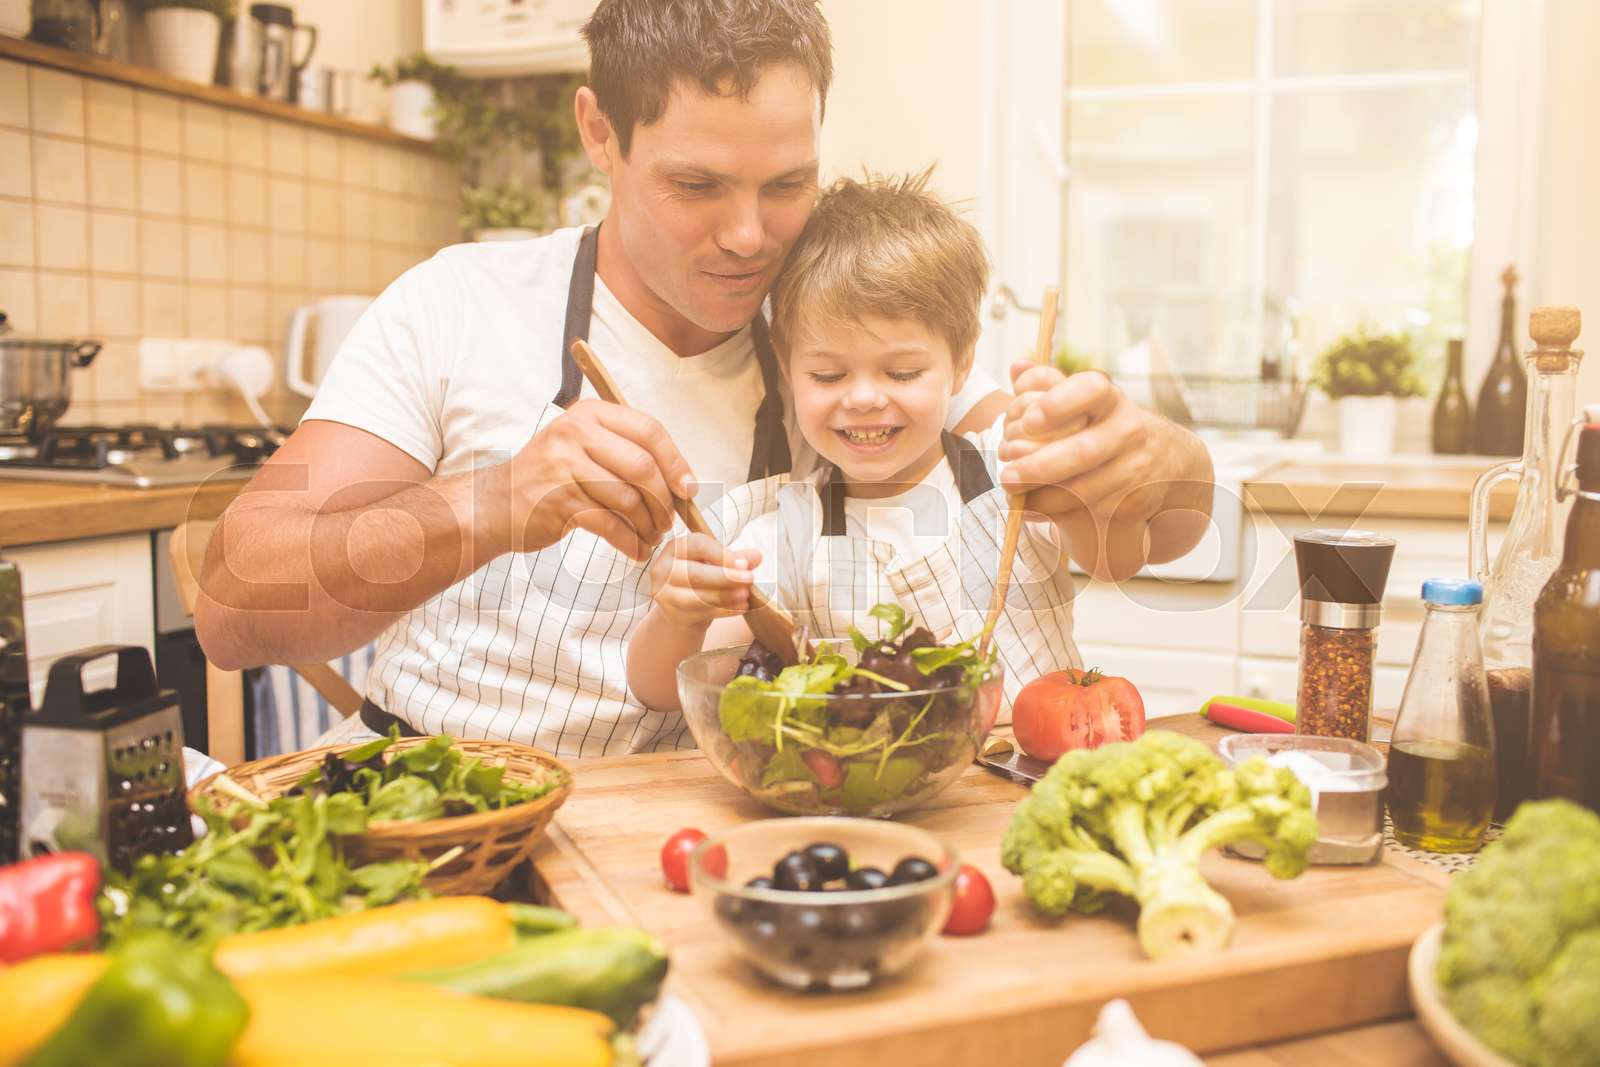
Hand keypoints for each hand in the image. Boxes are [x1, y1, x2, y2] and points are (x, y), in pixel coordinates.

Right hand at [489, 399, 695, 560]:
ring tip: (651, 537)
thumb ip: (625, 452)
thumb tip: (682, 479)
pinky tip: (635, 550)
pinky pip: (610, 525)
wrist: (496, 504)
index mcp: (590, 414)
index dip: (676, 462)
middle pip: (643, 466)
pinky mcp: (558, 501)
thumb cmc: (550, 479)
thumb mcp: (582, 447)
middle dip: (664, 500)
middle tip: (668, 520)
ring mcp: (564, 466)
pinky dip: (629, 542)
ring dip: (648, 525)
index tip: (688, 489)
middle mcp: (575, 433)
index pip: (649, 430)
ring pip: (629, 499)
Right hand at [648, 533, 760, 628]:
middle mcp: (663, 568)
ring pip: (694, 597)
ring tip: (745, 595)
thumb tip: (757, 556)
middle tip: (749, 579)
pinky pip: (698, 613)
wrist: (683, 607)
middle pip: (694, 573)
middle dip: (724, 577)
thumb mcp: (717, 562)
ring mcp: (664, 593)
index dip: (722, 555)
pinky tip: (740, 608)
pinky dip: (723, 611)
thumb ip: (736, 558)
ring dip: (724, 596)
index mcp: (676, 547)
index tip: (744, 564)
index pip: (697, 546)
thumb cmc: (702, 577)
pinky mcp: (671, 614)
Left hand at [997, 362, 1166, 522]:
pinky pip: (1088, 511)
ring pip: (1083, 489)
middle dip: (1040, 466)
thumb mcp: (1083, 399)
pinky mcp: (1133, 500)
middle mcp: (1128, 430)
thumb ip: (1046, 383)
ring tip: (1012, 493)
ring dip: (1042, 495)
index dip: (1058, 403)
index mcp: (1110, 399)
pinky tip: (1030, 508)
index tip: (1028, 420)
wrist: (1164, 459)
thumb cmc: (1105, 423)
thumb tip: (1016, 367)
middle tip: (1006, 475)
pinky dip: (1054, 511)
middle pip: (1083, 451)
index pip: (1090, 390)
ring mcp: (1135, 468)